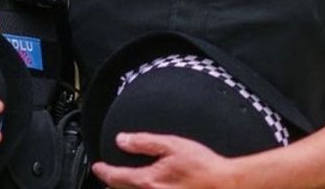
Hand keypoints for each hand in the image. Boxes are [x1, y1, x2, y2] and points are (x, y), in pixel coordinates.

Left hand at [92, 133, 234, 188]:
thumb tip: (122, 140)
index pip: (116, 177)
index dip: (103, 171)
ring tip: (121, 185)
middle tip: (106, 177)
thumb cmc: (204, 167)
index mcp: (148, 181)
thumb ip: (144, 142)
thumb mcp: (173, 145)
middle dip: (111, 184)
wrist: (227, 186)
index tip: (97, 167)